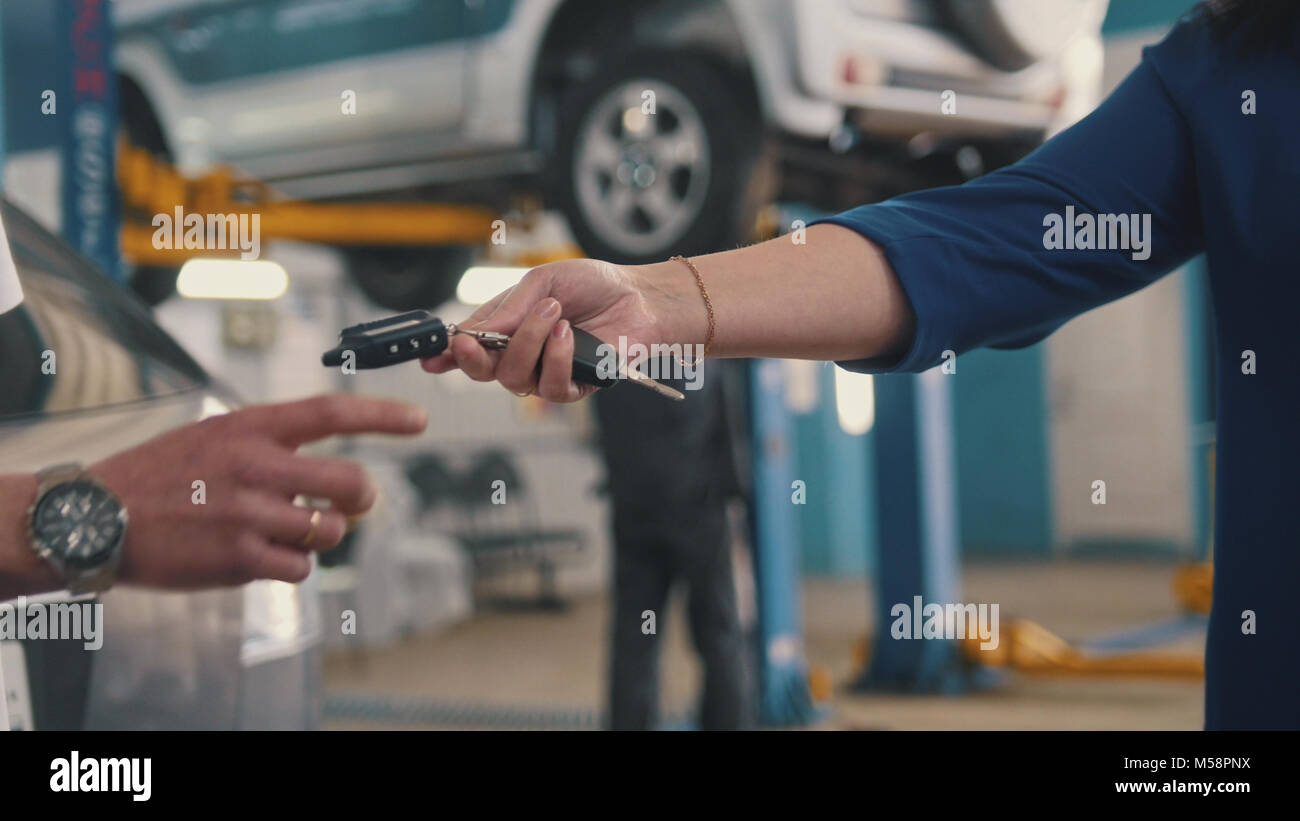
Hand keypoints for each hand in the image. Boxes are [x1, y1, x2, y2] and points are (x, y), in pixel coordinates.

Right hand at [89, 394, 426, 588]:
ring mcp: (248, 514)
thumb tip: (329, 476)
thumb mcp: (213, 436)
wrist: (93, 517)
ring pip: (328, 531)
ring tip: (282, 531)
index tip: (420, 420)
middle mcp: (255, 465)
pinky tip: (257, 555)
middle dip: (361, 498)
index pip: (332, 412)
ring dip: (318, 536)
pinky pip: (299, 568)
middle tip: (350, 504)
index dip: (382, 416)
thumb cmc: (158, 476)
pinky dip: (289, 567)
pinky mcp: (237, 559)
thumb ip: (270, 446)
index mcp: (250, 427)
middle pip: (351, 483)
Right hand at [421, 258, 702, 401]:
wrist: (638, 296)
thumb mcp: (544, 280)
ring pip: (514, 379)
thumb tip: (472, 330)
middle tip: (474, 341)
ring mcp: (546, 373)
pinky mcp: (574, 388)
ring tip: (555, 314)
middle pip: (483, 372)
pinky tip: (570, 335)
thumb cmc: (592, 285)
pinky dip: (557, 359)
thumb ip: (509, 305)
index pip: (469, 347)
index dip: (447, 354)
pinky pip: (551, 388)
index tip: (431, 355)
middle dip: (473, 358)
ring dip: (529, 343)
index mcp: (507, 328)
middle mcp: (522, 355)